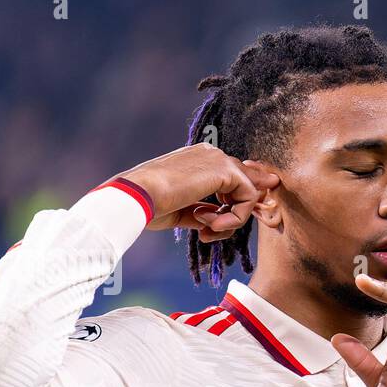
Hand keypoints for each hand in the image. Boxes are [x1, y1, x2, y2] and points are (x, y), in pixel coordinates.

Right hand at [118, 144, 280, 241]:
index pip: (230, 178)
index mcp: (196, 160)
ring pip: (248, 192)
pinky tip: (213, 225)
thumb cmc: (150, 205)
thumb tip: (218, 220)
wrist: (137, 197)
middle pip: (245, 182)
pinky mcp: (226, 169)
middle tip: (215, 232)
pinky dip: (236, 217)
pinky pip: (248, 197)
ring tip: (206, 229)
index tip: (219, 228)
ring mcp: (218, 158)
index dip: (234, 204)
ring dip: (232, 219)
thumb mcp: (181, 211)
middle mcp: (210, 154)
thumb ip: (204, 212)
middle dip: (239, 211)